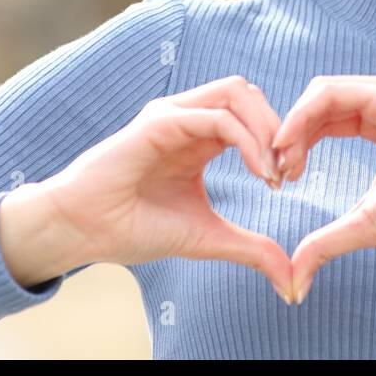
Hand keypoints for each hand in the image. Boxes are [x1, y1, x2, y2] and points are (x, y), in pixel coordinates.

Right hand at [38, 75, 294, 301]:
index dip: (280, 141)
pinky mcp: (159, 123)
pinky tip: (260, 172)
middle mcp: (188, 117)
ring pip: (237, 93)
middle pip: (249, 94)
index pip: (252, 114)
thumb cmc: (135, 228)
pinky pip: (215, 117)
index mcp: (200, 136)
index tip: (290, 182)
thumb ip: (251, 249)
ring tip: (276, 171)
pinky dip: (247, 139)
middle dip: (280, 128)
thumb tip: (292, 282)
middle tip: (290, 172)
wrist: (83, 232)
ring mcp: (172, 116)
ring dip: (267, 127)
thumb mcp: (207, 237)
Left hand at [272, 73, 375, 303]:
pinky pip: (335, 94)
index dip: (297, 143)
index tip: (282, 178)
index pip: (326, 117)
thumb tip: (294, 278)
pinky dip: (304, 116)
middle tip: (277, 172)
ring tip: (283, 162)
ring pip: (322, 92)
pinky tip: (289, 144)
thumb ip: (329, 241)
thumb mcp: (369, 224)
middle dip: (289, 134)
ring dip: (292, 124)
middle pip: (319, 102)